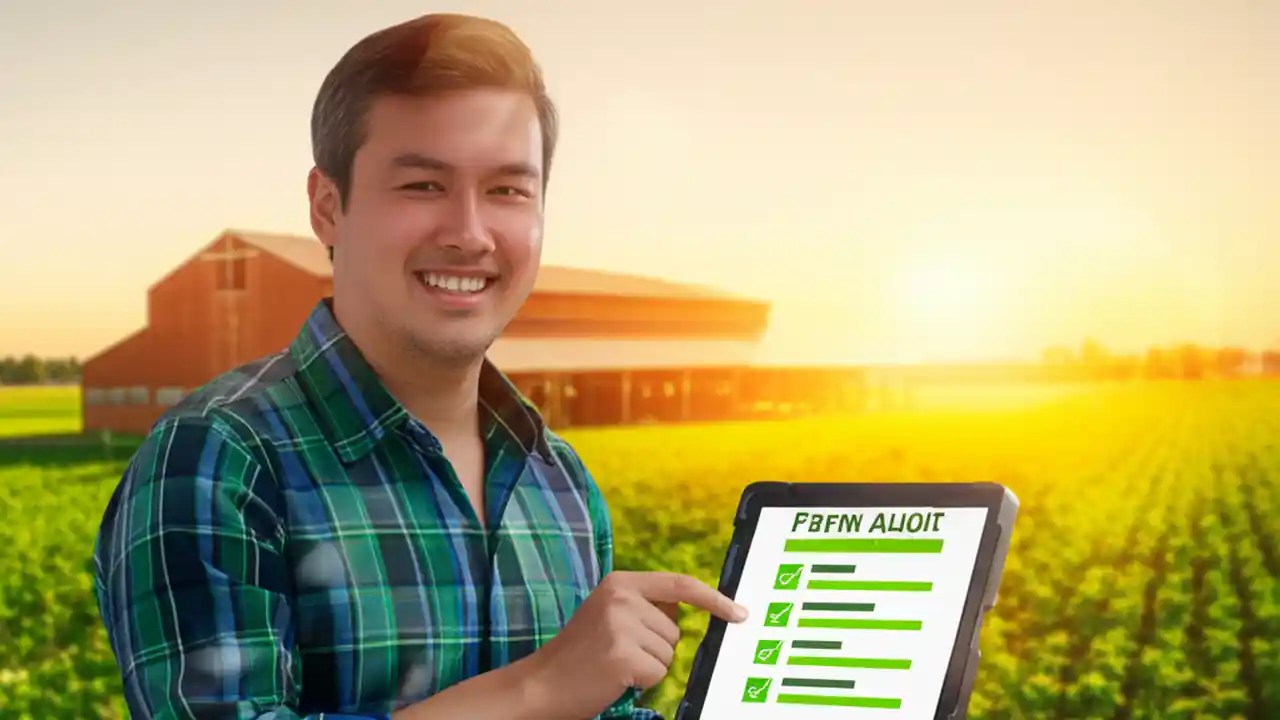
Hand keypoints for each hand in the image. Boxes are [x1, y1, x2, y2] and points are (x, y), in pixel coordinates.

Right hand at [517, 571, 747, 718]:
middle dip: (656, 648)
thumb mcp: (608, 614)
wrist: (541, 684)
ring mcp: (621, 625)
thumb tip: (688, 610)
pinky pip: (658, 673)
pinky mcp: (624, 655)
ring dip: (648, 666)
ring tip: (614, 665)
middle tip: (618, 654)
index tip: (739, 612)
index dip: (714, 599)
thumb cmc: (579, 655)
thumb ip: (643, 606)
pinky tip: (615, 678)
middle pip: (675, 629)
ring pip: (668, 653)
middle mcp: (622, 597)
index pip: (680, 584)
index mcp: (620, 582)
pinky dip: (641, 682)